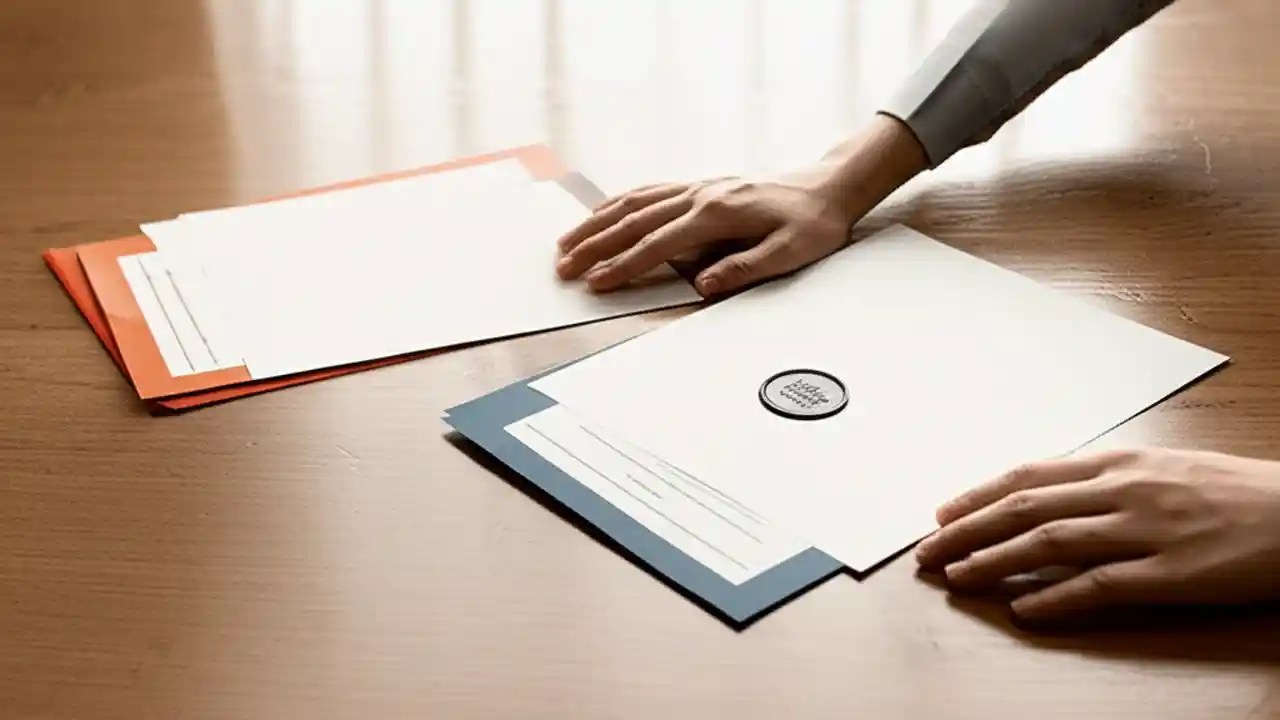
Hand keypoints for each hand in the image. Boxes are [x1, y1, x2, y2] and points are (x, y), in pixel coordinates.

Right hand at [555, 114, 928, 295]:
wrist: (828, 186)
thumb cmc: (812, 222)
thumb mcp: (789, 252)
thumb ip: (744, 269)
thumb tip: (703, 285)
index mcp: (717, 214)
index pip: (658, 244)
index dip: (624, 265)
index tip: (595, 282)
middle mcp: (700, 195)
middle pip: (633, 220)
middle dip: (594, 244)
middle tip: (563, 266)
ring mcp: (698, 186)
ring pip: (634, 202)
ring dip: (597, 221)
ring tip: (566, 241)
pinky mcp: (701, 186)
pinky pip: (649, 191)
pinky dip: (619, 202)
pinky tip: (604, 212)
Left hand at [915, 448, 1279, 622]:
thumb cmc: (1235, 490)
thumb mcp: (1162, 467)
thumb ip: (1106, 478)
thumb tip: (1050, 494)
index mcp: (1119, 461)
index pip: (1029, 475)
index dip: (977, 495)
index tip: (941, 513)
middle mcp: (1123, 489)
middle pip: (1024, 507)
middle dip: (967, 530)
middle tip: (927, 552)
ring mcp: (1145, 530)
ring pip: (1049, 542)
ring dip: (995, 561)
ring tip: (957, 578)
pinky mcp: (1171, 573)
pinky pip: (1100, 586)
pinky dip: (1055, 599)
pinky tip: (1024, 610)